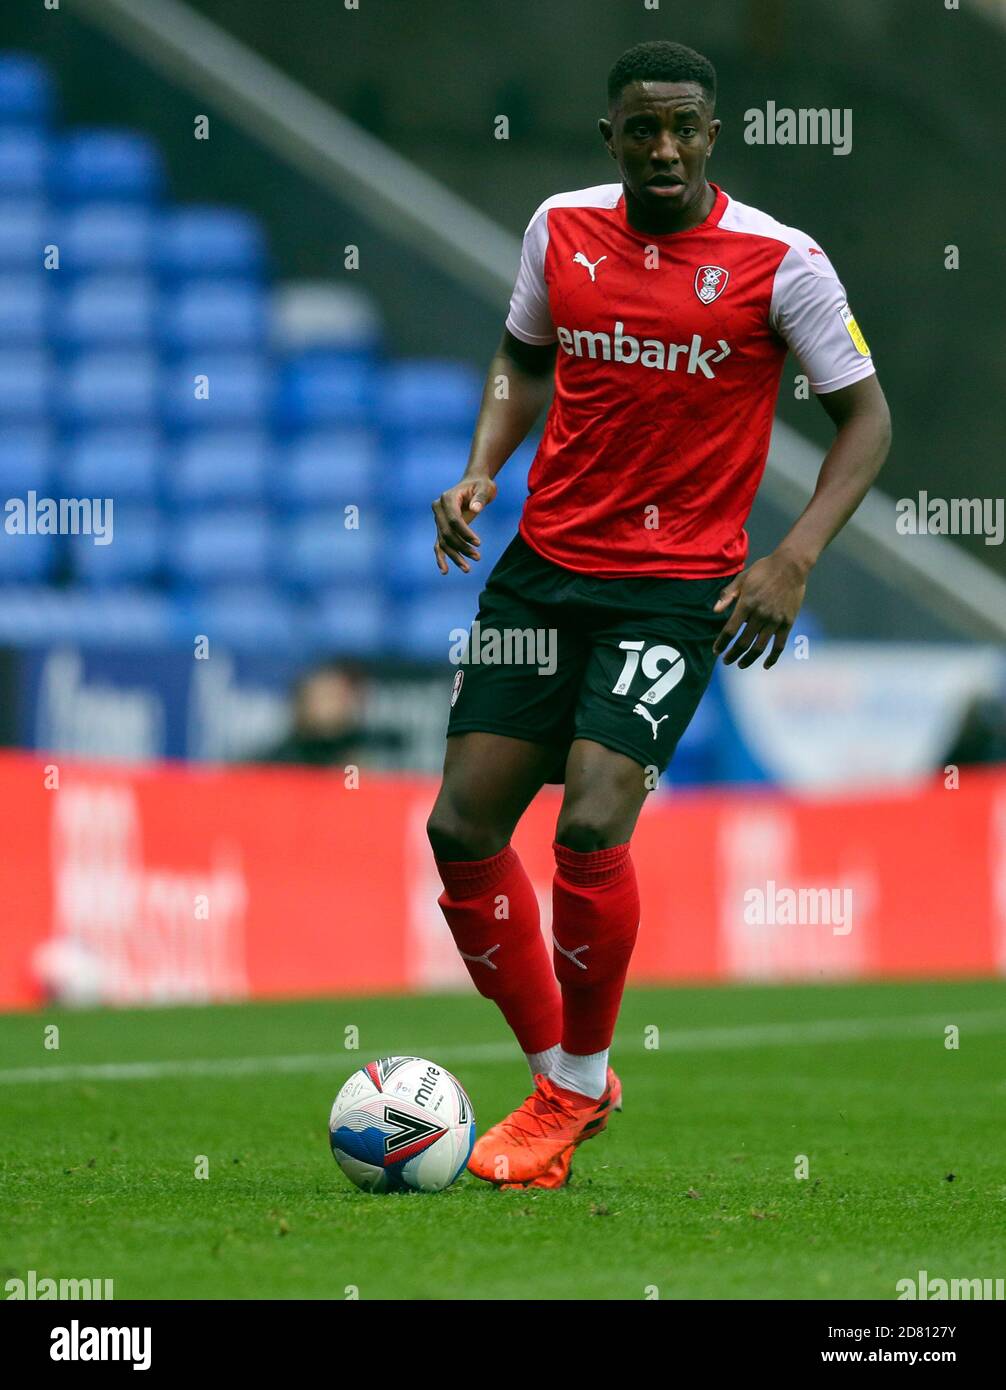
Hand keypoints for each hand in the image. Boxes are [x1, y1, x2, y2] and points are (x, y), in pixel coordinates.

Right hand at [432, 477, 496, 573]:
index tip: (479, 543)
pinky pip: (439, 543)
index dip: (465, 533)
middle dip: (461, 547)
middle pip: (447, 533)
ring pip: (443, 541)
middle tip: (477, 557)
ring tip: (467, 569)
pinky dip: (441, 557)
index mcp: (447, 498)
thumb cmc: (481, 485)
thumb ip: (480, 497)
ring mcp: (438, 519)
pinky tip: (445, 571)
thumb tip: (475, 509)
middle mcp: (438, 509)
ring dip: (454, 556)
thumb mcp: (485, 488)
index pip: (454, 520)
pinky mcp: (441, 527)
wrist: (474, 484)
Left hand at [712, 551, 808, 669]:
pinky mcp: (787, 623)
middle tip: (726, 661)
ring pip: (759, 647)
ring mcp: (775, 620)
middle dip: (732, 654)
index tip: (716, 651)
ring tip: (740, 665)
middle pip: (743, 642)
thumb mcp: (742, 578)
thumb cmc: (763, 570)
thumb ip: (728, 595)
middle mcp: (760, 614)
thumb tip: (715, 612)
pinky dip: (772, 658)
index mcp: (747, 604)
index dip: (722, 643)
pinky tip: (765, 665)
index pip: (730, 630)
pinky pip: (779, 645)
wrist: (790, 566)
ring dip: (748, 659)